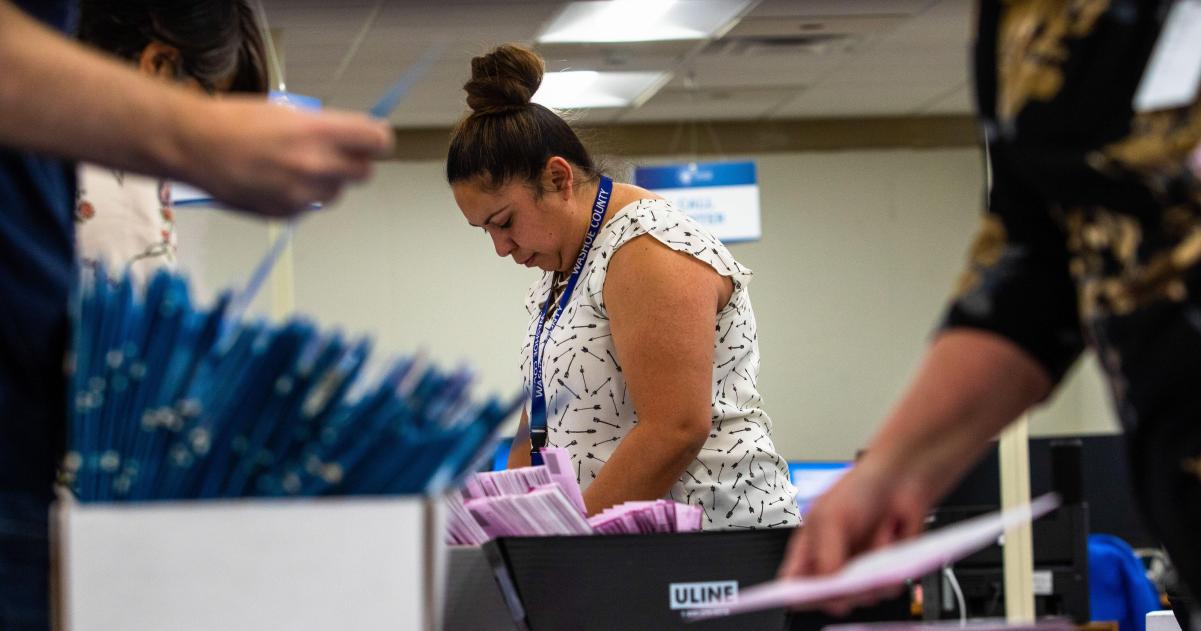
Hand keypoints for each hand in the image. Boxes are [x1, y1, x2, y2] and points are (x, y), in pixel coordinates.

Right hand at [171, 96, 393, 215]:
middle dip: (356, 163)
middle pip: (365, 173)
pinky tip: (277, 179)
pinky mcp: (286, 213)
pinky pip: (310, 207)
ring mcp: (302, 194)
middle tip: (338, 153)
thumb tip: (352, 137)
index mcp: (320, 133)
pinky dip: (302, 196)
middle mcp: (316, 166)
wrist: (195, 145)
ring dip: (327, 182)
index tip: (373, 139)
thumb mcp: (290, 112)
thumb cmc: (236, 121)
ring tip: (296, 166)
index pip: (378, 142)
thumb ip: (326, 128)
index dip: (377, 140)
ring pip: (337, 193)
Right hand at [777, 457, 932, 613]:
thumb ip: (825, 553)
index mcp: (809, 550)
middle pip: (830, 598)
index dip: (797, 594)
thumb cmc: (860, 488)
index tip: (808, 595)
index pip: (794, 582)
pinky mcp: (885, 573)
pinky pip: (888, 587)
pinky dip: (891, 564)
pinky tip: (887, 539)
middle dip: (843, 589)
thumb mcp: (830, 517)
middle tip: (850, 573)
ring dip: (871, 571)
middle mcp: (833, 564)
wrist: (900, 480)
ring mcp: (860, 571)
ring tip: (873, 537)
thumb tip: (828, 583)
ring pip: (862, 597)